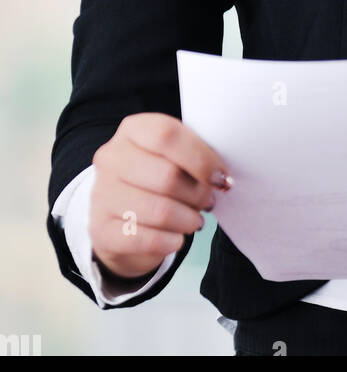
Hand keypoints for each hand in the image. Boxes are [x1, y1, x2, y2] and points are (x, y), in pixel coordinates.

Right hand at [90, 113, 232, 280]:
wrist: (120, 216)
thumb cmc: (156, 178)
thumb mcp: (172, 156)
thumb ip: (193, 157)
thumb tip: (219, 178)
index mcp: (133, 130)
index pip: (167, 135)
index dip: (200, 158)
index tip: (221, 177)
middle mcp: (111, 158)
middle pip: (167, 176)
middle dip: (198, 194)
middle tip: (208, 201)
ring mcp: (102, 194)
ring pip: (160, 211)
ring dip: (188, 220)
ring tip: (195, 220)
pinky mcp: (101, 229)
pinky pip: (146, 239)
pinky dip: (171, 241)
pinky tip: (177, 238)